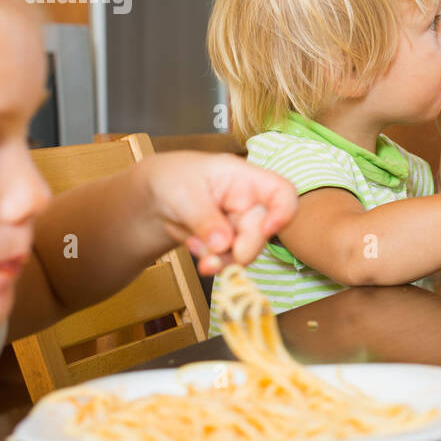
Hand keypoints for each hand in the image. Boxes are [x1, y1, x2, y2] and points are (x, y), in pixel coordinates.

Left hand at [142, 152, 298, 274]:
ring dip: (222, 258)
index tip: (267, 230)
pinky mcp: (229, 244)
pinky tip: (195, 249)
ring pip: (246, 251)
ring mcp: (240, 225)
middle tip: (218, 258)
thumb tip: (224, 245)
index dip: (284, 212)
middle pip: (263, 230)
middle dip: (243, 248)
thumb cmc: (173, 180)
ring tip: (195, 249)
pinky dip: (212, 261)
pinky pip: (228, 259)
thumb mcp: (184, 194)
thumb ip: (205, 219)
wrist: (156, 197)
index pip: (282, 192)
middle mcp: (249, 203)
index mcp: (245, 179)